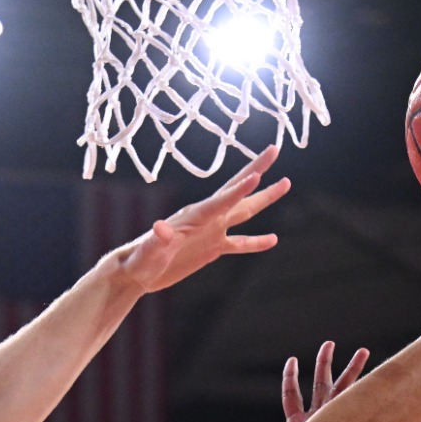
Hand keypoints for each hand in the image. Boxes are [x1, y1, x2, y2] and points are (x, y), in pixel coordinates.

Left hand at [112, 145, 289, 294]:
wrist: (134, 272)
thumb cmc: (139, 259)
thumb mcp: (149, 251)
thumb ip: (158, 239)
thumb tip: (161, 228)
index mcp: (193, 216)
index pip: (220, 200)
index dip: (238, 189)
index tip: (257, 175)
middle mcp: (206, 218)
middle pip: (237, 191)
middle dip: (256, 170)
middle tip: (275, 150)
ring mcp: (210, 232)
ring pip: (243, 212)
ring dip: (264, 198)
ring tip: (286, 183)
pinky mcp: (211, 248)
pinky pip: (239, 243)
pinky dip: (255, 242)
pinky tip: (272, 240)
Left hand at [222, 339, 369, 421]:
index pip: (292, 396)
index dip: (291, 378)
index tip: (292, 360)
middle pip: (320, 385)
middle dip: (325, 364)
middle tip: (329, 343)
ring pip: (345, 393)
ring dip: (354, 372)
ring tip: (364, 351)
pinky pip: (360, 410)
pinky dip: (369, 394)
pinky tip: (382, 380)